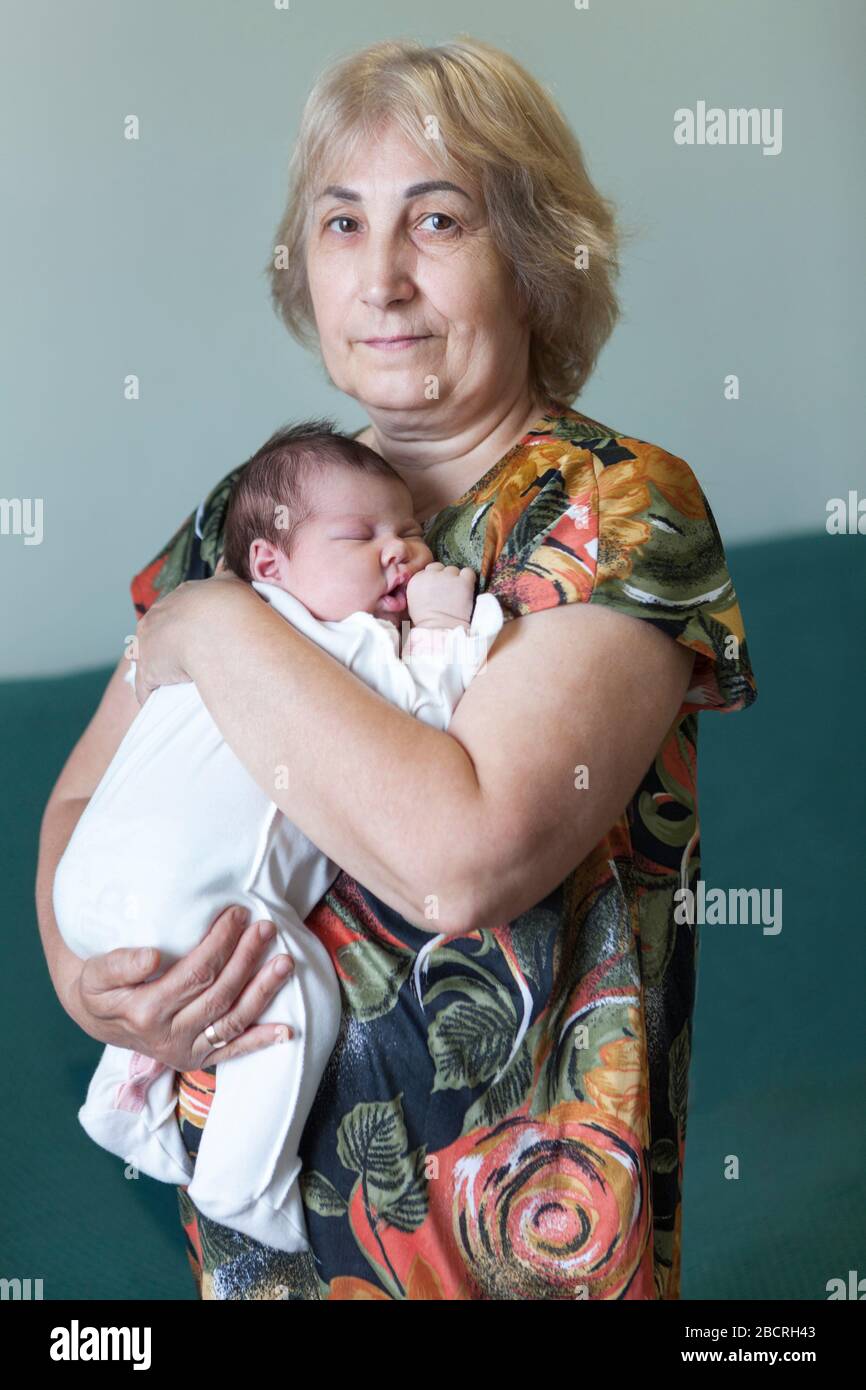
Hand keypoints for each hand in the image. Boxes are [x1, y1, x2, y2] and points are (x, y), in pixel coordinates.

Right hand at [69, 904, 297, 1068]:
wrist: (98, 1020)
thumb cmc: (100, 988)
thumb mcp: (96, 973)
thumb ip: (120, 964)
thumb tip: (152, 956)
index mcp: (146, 1012)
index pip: (195, 973)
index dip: (220, 943)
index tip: (238, 914)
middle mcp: (170, 1036)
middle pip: (219, 994)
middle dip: (247, 959)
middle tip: (266, 928)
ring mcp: (187, 1051)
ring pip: (233, 1021)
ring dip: (263, 992)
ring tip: (285, 963)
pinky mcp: (198, 1059)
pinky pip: (234, 1051)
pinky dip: (261, 1041)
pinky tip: (287, 1030)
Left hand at [132, 562, 246, 705]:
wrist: (214, 625)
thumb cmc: (229, 605)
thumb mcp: (231, 583)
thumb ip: (227, 576)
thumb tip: (228, 561)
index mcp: (181, 597)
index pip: (177, 611)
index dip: (186, 625)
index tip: (196, 637)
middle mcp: (160, 616)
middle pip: (157, 633)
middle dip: (166, 647)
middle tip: (183, 663)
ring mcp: (150, 643)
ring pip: (148, 659)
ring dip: (157, 672)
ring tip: (170, 686)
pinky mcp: (149, 671)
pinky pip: (147, 687)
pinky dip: (151, 696)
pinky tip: (158, 704)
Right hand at [406, 563, 475, 629]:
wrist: (440, 629)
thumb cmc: (426, 622)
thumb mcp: (413, 604)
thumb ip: (419, 589)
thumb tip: (428, 585)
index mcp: (417, 579)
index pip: (428, 570)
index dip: (434, 579)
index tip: (437, 590)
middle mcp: (431, 574)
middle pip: (439, 567)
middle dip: (444, 577)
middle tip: (447, 591)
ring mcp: (447, 577)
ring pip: (453, 569)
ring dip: (455, 578)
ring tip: (457, 593)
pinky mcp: (463, 581)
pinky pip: (468, 572)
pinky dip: (468, 578)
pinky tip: (467, 589)